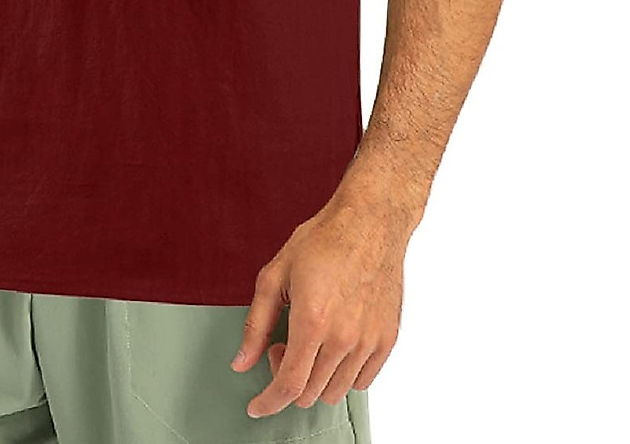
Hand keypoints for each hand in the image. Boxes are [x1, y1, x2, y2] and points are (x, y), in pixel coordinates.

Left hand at [231, 193, 411, 415]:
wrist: (369, 222)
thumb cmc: (324, 240)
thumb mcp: (275, 274)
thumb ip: (256, 323)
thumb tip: (241, 361)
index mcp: (312, 321)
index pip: (288, 386)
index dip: (268, 403)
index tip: (258, 407)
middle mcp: (344, 338)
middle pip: (309, 393)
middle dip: (287, 378)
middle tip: (282, 345)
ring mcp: (369, 341)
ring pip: (335, 392)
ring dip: (314, 377)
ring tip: (309, 341)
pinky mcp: (387, 339)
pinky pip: (362, 381)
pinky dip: (342, 374)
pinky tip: (332, 345)